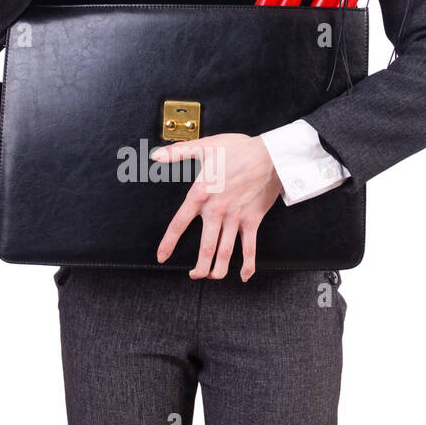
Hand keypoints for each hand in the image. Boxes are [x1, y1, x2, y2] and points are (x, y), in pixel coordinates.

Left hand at [150, 132, 282, 280]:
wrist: (270, 155)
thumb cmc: (238, 149)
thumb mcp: (204, 147)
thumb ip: (178, 152)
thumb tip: (155, 155)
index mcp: (201, 194)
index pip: (179, 223)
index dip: (169, 242)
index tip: (162, 256)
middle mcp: (217, 210)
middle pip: (206, 246)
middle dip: (199, 266)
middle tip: (193, 275)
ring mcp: (236, 218)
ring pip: (225, 252)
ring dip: (218, 269)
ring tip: (212, 278)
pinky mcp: (253, 221)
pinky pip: (250, 248)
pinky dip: (247, 265)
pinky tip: (243, 276)